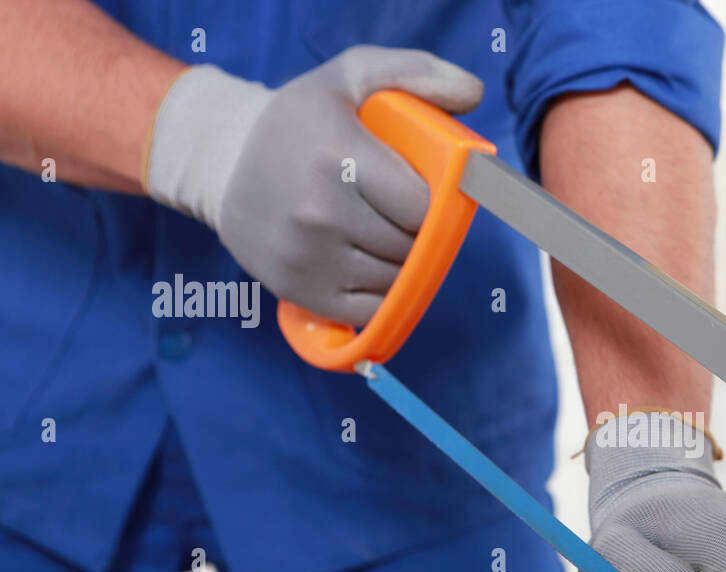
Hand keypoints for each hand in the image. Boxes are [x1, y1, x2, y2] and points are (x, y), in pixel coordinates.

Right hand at [145, 46, 482, 323]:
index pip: (421, 206)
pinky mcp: (299, 291)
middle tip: (397, 212)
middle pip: (410, 245)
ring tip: (380, 234)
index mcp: (337, 156)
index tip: (414, 190)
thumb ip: (417, 74)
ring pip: (394, 280)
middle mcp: (318, 211)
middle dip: (416, 232)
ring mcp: (307, 257)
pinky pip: (371, 311)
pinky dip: (382, 294)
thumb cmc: (301, 119)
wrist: (220, 161)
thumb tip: (474, 94)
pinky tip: (370, 266)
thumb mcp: (352, 76)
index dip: (429, 202)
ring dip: (400, 264)